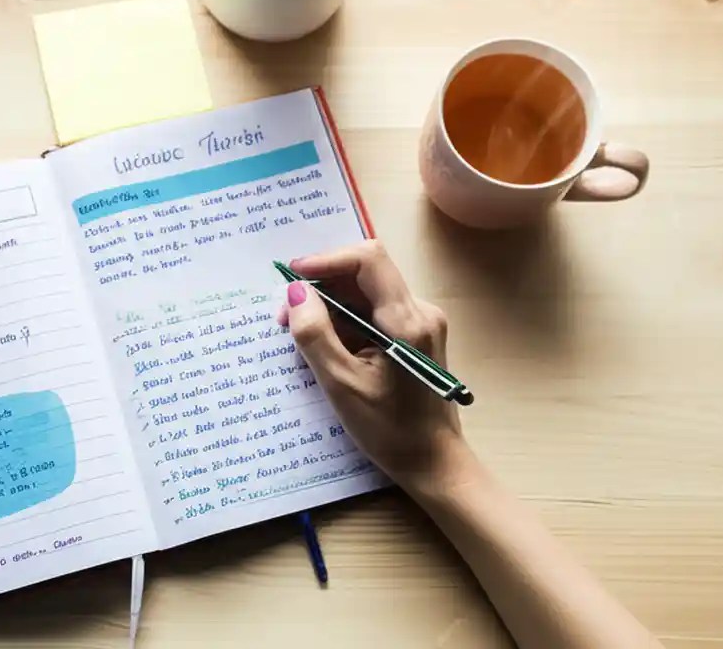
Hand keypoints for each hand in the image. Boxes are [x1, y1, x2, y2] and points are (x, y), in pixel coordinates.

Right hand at [278, 240, 472, 493]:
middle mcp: (420, 312)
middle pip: (366, 275)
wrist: (434, 463)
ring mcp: (422, 323)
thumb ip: (315, 334)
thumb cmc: (389, 430)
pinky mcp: (417, 336)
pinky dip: (347, 320)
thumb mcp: (340, 384)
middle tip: (288, 316)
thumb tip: (295, 293)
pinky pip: (375, 313)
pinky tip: (328, 346)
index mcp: (406, 321)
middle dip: (323, 286)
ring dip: (332, 305)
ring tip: (302, 334)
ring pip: (368, 294)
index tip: (292, 276)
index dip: (327, 260)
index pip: (368, 260)